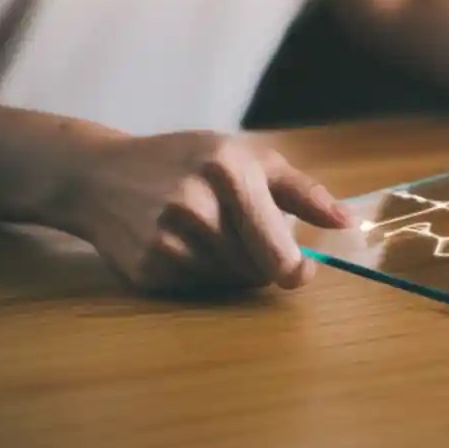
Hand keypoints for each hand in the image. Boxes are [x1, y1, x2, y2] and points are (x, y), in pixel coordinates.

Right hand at [54, 131, 349, 294]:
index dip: (296, 269)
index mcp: (229, 171)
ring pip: (232, 281)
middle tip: (242, 231)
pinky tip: (183, 244)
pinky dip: (203, 274)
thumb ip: (302, 191)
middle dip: (263, 258)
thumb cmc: (188, 161)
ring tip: (209, 232)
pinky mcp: (148, 271)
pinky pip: (200, 290)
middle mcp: (196, 206)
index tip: (301, 268)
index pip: (277, 250)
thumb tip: (347, 222)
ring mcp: (167, 241)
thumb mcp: (247, 158)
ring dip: (234, 266)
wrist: (101, 175)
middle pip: (259, 269)